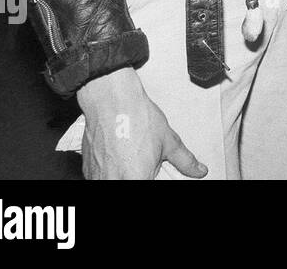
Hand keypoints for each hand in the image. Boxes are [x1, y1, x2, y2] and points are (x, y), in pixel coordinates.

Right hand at [77, 67, 205, 179]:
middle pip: (132, 183)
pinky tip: (117, 156)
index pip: (149, 186)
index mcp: (137, 180)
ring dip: (124, 175)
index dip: (151, 176)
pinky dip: (110, 171)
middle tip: (142, 161)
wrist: (111, 101)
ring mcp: (97, 177)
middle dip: (139, 175)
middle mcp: (114, 182)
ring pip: (115, 183)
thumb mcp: (169, 141)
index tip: (152, 172)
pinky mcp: (87, 170)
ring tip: (129, 156)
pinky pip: (100, 178)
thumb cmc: (139, 118)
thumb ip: (185, 161)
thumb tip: (199, 171)